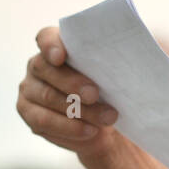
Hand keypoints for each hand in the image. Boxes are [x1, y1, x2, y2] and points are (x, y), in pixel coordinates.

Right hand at [16, 26, 121, 158]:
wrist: (106, 120)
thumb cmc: (114, 86)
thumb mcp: (120, 70)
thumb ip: (120, 57)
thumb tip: (139, 52)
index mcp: (57, 46)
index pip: (46, 37)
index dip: (51, 45)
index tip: (62, 56)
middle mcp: (38, 65)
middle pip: (47, 69)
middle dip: (73, 83)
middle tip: (96, 94)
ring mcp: (29, 89)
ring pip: (48, 98)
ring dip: (79, 109)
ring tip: (108, 118)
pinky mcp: (29, 114)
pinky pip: (43, 122)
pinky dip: (69, 128)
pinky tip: (90, 131)